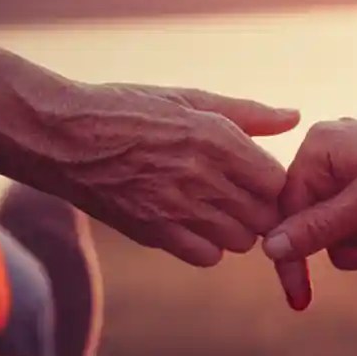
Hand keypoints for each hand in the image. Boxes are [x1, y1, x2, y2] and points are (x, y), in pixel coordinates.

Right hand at [16, 81, 297, 267]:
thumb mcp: (188, 99)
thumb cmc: (127, 110)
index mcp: (213, 136)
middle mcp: (200, 174)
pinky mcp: (154, 232)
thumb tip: (293, 117)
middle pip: (263, 215)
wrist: (62, 137)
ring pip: (241, 240)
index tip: (256, 175)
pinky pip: (206, 256)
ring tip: (216, 208)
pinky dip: (208, 245)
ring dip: (236, 228)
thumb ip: (246, 113)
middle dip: (259, 207)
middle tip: (240, 195)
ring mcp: (177, 207)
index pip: (275, 179)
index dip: (270, 180)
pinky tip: (193, 223)